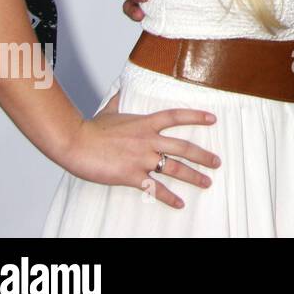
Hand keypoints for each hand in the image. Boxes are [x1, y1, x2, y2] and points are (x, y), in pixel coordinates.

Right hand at [59, 91, 219, 208]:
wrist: (75, 142)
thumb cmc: (90, 128)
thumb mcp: (109, 110)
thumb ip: (119, 101)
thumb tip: (120, 89)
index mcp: (145, 123)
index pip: (176, 116)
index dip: (196, 116)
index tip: (212, 119)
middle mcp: (148, 140)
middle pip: (183, 147)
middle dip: (203, 156)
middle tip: (217, 162)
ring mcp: (142, 158)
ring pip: (175, 168)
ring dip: (194, 176)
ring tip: (207, 182)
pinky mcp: (131, 175)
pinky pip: (154, 188)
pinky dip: (169, 197)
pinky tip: (180, 203)